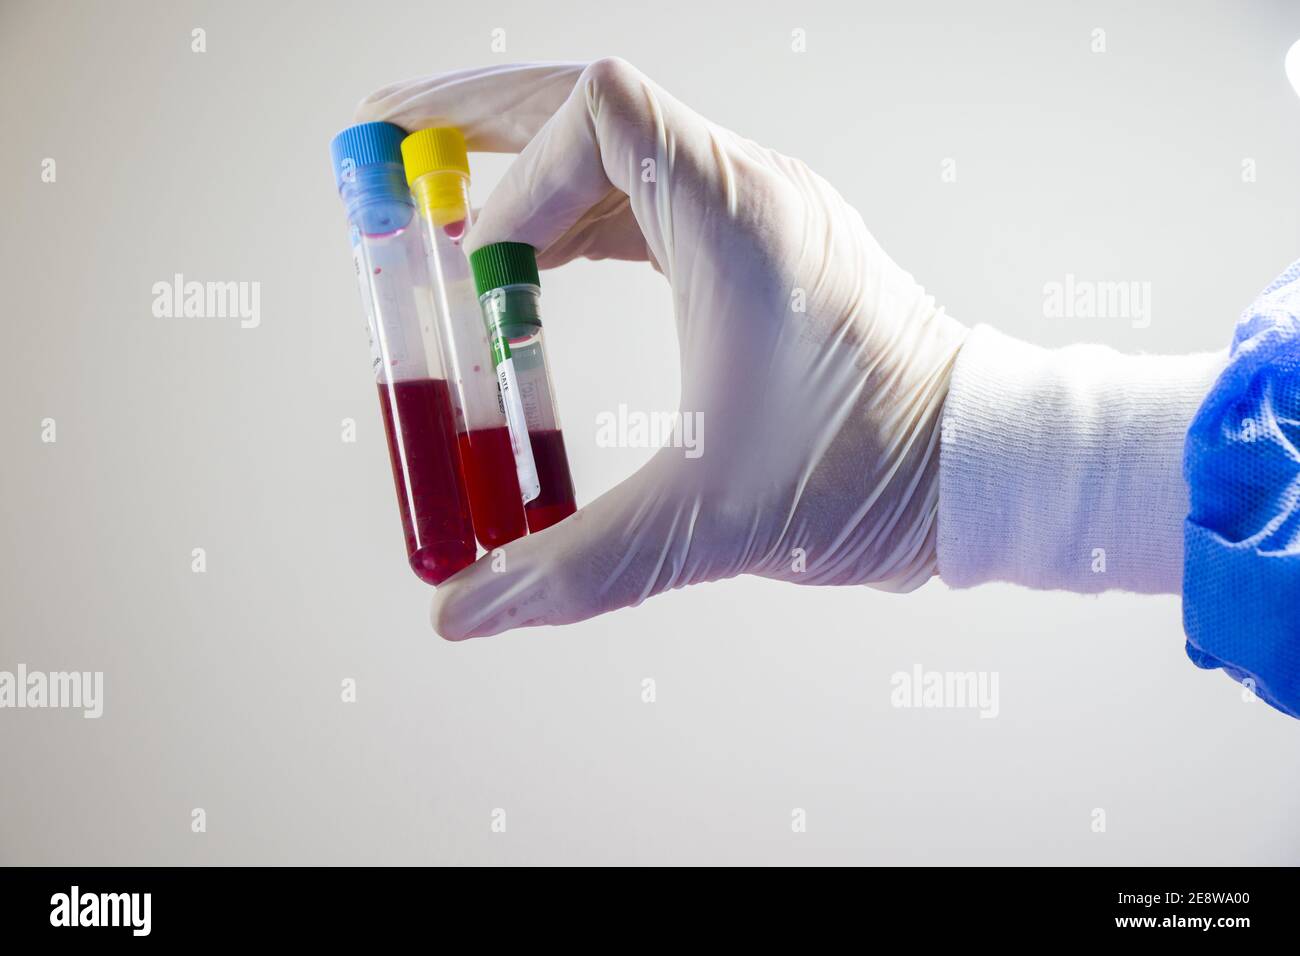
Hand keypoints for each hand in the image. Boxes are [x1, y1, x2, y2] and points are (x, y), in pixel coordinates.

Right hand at [357, 58, 967, 638]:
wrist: (974, 470)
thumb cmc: (868, 478)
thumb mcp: (705, 524)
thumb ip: (571, 569)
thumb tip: (462, 613)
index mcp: (737, 217)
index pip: (597, 113)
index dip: (514, 170)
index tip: (481, 266)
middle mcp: (751, 190)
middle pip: (591, 105)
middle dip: (482, 124)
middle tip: (388, 142)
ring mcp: (763, 213)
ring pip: (621, 150)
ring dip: (531, 177)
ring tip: (450, 213)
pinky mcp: (768, 250)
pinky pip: (652, 200)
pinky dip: (582, 221)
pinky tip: (539, 271)